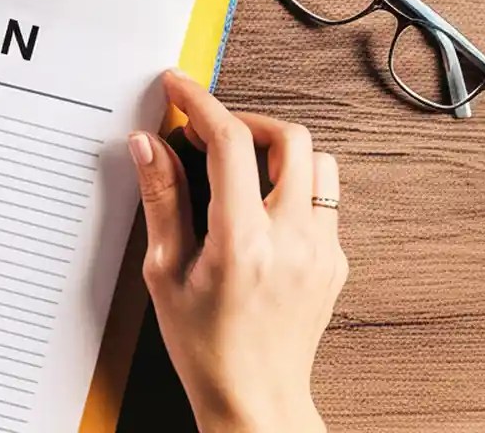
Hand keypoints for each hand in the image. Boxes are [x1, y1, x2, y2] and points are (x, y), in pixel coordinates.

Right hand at [127, 70, 347, 432]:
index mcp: (243, 241)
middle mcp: (293, 239)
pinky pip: (324, 199)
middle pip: (288, 136)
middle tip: (208, 134)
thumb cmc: (205, 347)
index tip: (179, 87)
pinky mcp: (336, 260)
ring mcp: (322, 249)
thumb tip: (147, 145)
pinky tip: (261, 208)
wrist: (255, 398)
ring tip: (240, 168)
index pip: (229, 142)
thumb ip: (162, 200)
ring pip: (318, 162)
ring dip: (278, 150)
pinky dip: (293, 185)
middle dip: (244, 121)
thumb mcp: (166, 273)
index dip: (200, 103)